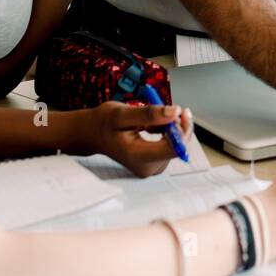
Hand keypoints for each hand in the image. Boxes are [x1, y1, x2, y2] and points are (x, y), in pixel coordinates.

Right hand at [72, 102, 194, 177]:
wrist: (94, 134)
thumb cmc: (105, 123)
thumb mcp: (123, 114)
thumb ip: (149, 114)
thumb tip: (175, 112)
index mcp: (139, 157)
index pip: (174, 148)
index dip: (182, 129)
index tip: (182, 111)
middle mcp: (148, 167)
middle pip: (177, 147)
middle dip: (176, 125)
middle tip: (167, 108)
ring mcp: (152, 167)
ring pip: (175, 145)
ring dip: (170, 128)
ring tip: (150, 120)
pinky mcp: (154, 163)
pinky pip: (170, 146)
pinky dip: (166, 132)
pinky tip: (152, 126)